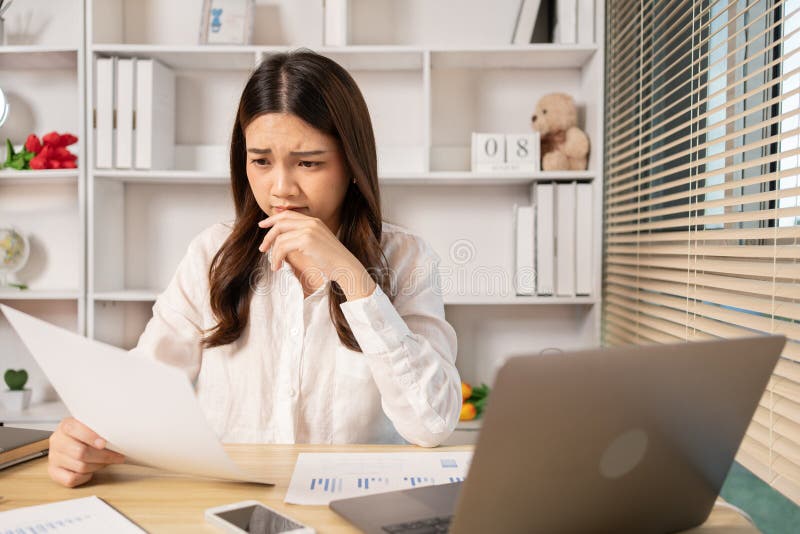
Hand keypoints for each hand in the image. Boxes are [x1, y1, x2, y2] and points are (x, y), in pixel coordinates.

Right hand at [47, 417, 125, 486]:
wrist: (75, 441)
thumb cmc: (88, 434)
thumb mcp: (93, 425)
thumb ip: (101, 428)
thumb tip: (120, 434)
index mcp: (66, 426)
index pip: (74, 429)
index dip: (91, 437)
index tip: (105, 443)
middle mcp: (57, 441)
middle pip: (80, 452)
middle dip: (103, 456)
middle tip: (117, 456)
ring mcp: (54, 457)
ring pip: (80, 467)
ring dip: (98, 466)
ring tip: (106, 462)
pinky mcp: (54, 472)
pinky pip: (71, 479)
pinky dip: (85, 477)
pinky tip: (91, 470)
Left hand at [257, 210, 375, 300]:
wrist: (346, 267)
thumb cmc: (332, 261)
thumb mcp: (316, 245)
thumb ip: (302, 238)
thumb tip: (282, 241)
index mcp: (314, 221)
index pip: (287, 215)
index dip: (272, 219)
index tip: (262, 226)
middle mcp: (311, 222)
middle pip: (281, 222)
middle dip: (268, 235)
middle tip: (262, 248)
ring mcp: (309, 230)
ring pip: (280, 237)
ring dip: (273, 253)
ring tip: (274, 264)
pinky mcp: (307, 240)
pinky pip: (283, 247)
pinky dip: (277, 257)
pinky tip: (278, 266)